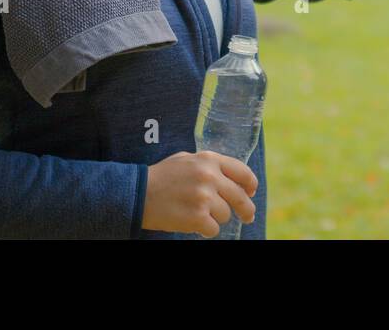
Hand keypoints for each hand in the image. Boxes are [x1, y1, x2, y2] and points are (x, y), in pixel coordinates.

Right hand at [141, 150, 257, 237]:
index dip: (250, 184)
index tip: (251, 192)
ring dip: (215, 218)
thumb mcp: (187, 160)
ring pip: (225, 215)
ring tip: (197, 212)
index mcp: (209, 159)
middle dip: (246, 210)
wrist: (137, 193)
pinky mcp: (197, 217)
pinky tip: (194, 223)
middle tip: (248, 217)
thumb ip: (210, 165)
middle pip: (240, 197)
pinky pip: (213, 229)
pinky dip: (205, 230)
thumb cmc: (162, 176)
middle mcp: (210, 176)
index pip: (243, 172)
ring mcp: (204, 197)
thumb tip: (234, 179)